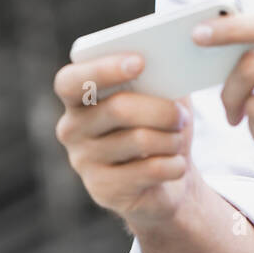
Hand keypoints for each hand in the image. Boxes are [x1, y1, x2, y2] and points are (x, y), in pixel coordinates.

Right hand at [53, 54, 201, 227]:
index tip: (139, 62)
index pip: (72, 80)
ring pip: (139, 140)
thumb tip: (170, 62)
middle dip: (161, 110)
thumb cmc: (158, 126)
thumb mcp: (158, 94)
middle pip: (118, 109)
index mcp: (77, 97)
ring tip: (178, 140)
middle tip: (182, 115)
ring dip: (171, 139)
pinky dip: (174, 165)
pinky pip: (149, 171)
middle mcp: (71, 128)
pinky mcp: (103, 190)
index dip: (103, 69)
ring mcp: (83, 162)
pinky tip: (177, 165)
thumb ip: (155, 76)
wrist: (166, 180)